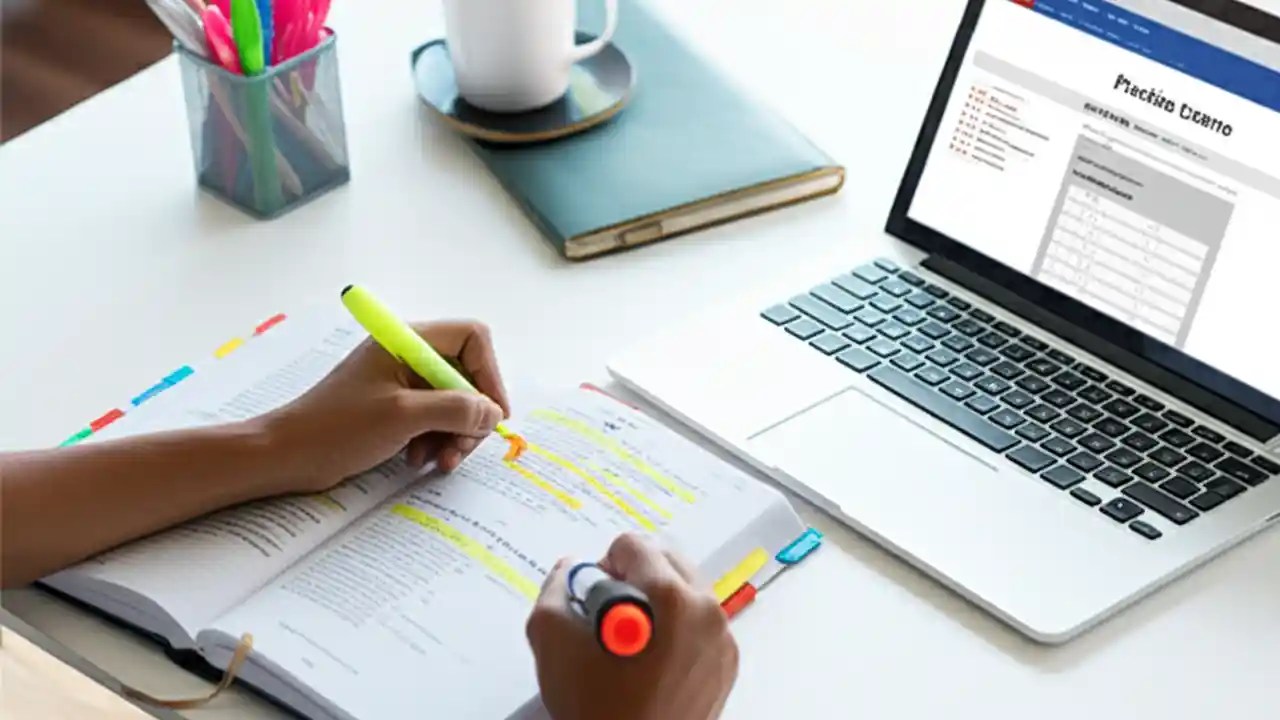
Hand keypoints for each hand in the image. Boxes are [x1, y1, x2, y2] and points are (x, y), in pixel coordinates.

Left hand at [261, 320, 509, 492]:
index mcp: (407, 342)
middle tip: (462, 448)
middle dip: (470, 415)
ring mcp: (401, 382)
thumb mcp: (403, 417)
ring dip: (454, 434)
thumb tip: (492, 412)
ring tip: (440, 461)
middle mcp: (408, 356)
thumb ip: (455, 409)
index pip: (472, 339)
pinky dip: (436, 440)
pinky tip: (420, 460)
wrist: (286, 455)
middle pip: (466, 376)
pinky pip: (434, 419)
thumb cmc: (337, 428)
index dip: (489, 375)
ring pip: (454, 402)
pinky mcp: (395, 408)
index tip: (492, 414)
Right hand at [527, 533, 738, 719]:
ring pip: (685, 591)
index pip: (633, 546)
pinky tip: (649, 661)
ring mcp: (723, 640)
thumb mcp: (552, 642)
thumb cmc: (598, 710)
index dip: (603, 567)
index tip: (593, 601)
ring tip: (629, 642)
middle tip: (609, 618)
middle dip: (634, 578)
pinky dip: (674, 630)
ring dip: (655, 602)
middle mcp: (708, 612)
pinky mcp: (727, 665)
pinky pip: (699, 624)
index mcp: (672, 598)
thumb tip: (572, 571)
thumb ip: (555, 591)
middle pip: (666, 561)